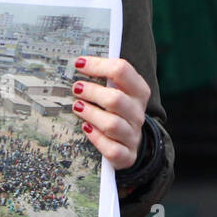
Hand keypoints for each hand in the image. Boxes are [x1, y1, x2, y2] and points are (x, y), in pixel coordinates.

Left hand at [71, 56, 149, 170]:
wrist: (132, 142)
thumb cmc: (120, 111)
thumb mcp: (120, 91)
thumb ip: (107, 77)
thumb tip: (81, 62)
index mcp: (139, 91)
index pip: (122, 70)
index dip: (98, 65)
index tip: (79, 63)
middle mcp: (138, 113)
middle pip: (115, 99)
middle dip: (92, 92)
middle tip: (76, 88)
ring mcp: (133, 135)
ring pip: (111, 124)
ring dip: (90, 114)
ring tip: (77, 106)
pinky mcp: (126, 155)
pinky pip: (111, 148)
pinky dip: (96, 139)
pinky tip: (86, 129)